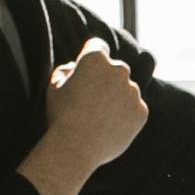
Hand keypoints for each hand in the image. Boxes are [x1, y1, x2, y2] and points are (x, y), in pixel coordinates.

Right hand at [40, 39, 149, 173]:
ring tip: (98, 118)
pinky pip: (134, 109)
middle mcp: (119, 70)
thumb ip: (65, 70)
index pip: (97, 46)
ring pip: (126, 90)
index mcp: (96, 58)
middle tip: (91, 100)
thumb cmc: (60, 115)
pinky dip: (126, 116)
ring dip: (117, 98)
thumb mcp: (53, 86)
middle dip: (105, 79)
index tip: (86, 69)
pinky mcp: (141, 111)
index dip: (89, 56)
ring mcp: (133, 91)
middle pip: (114, 69)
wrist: (75, 147)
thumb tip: (75, 67)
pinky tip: (109, 127)